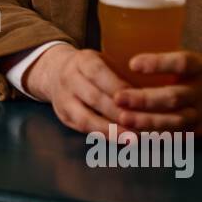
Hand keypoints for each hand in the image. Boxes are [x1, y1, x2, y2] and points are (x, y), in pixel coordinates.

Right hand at [22, 46, 136, 137]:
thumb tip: (147, 96)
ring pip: (85, 119)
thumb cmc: (90, 68)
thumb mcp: (103, 61)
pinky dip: (103, 136)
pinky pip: (83, 129)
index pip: (99, 73)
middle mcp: (69, 79)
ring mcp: (63, 100)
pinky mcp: (63, 117)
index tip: (139, 99)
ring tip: (132, 139)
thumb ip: (121, 76)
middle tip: (142, 124)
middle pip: (93, 98)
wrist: (54, 72)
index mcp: (82, 61)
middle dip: (118, 114)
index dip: (118, 88)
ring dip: (110, 131)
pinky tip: (120, 140)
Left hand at [112, 51, 201, 135]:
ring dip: (147, 121)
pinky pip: (174, 136)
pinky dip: (154, 136)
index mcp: (199, 66)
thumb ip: (159, 59)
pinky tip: (134, 133)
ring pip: (175, 120)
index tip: (132, 63)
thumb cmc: (192, 70)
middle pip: (174, 96)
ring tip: (123, 118)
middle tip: (118, 98)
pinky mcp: (197, 131)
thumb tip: (116, 51)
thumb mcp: (185, 56)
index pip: (181, 63)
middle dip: (145, 100)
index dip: (158, 64)